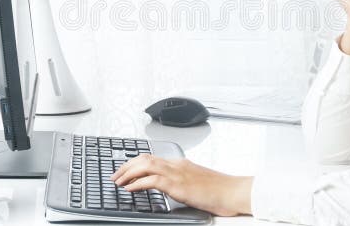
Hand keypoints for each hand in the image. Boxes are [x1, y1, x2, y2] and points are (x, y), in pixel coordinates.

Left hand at [110, 154, 252, 216]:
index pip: (152, 158)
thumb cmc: (220, 191)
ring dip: (128, 173)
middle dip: (126, 166)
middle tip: (116, 176)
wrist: (234, 192)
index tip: (125, 170)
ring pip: (145, 165)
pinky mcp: (178, 185)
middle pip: (144, 159)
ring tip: (118, 181)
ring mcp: (177, 173)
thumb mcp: (197, 184)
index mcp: (181, 164)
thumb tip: (172, 189)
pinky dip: (137, 183)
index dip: (135, 163)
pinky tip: (130, 189)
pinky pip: (151, 180)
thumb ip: (183, 183)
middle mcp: (177, 164)